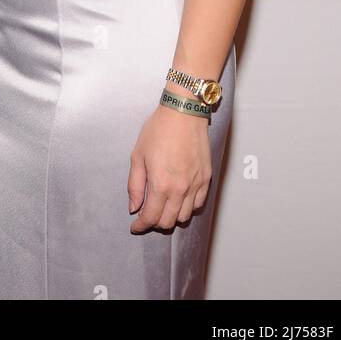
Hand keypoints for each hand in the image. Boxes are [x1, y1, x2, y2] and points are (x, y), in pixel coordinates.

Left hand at [127, 94, 211, 232]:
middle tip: (147, 215)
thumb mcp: (138, 155)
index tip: (135, 227)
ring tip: (163, 207)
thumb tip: (134, 207)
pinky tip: (179, 200)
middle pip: (168, 221)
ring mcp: (195, 185)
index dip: (141, 226)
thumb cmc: (158, 130)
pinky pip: (198, 205)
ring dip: (172, 217)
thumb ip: (135, 185)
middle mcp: (180, 189)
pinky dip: (188, 208)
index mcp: (160, 184)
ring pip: (184, 217)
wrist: (184, 113)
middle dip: (155, 223)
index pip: (151, 217)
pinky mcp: (206, 179)